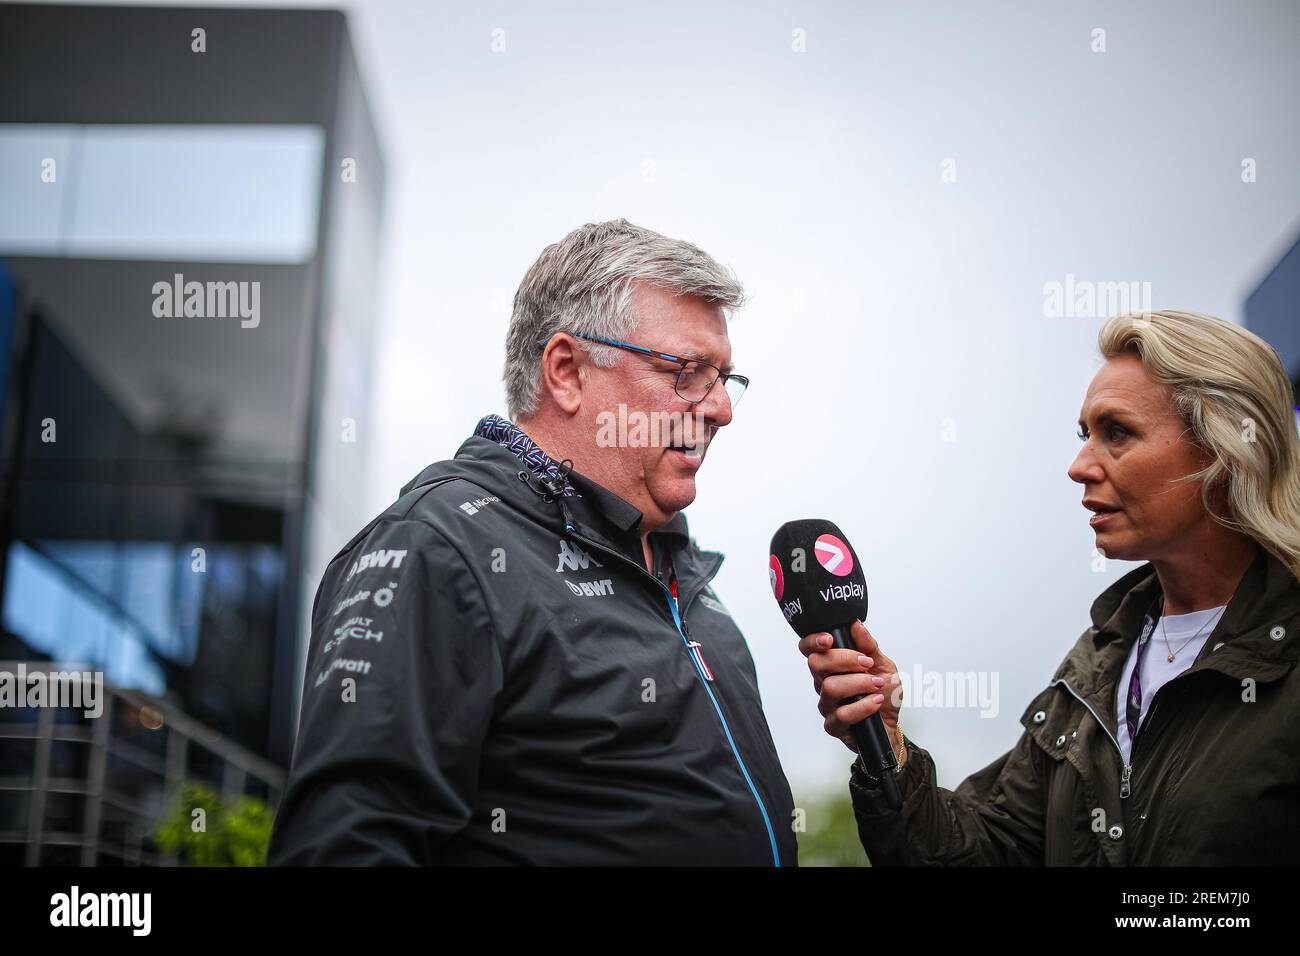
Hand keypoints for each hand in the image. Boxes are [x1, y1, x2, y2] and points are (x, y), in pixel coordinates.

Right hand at [798, 620, 904, 762]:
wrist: (893, 724)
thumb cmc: (885, 694)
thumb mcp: (883, 664)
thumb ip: (869, 645)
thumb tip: (855, 625)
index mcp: (831, 666)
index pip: (809, 649)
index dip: (813, 641)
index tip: (830, 639)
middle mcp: (824, 683)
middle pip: (816, 663)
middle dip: (845, 659)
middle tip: (867, 664)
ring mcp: (827, 705)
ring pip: (830, 687)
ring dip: (859, 683)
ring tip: (877, 686)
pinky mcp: (833, 725)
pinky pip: (841, 714)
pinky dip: (863, 706)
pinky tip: (875, 702)